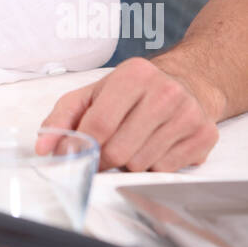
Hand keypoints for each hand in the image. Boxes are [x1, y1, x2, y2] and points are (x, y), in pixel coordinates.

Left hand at [36, 56, 220, 171]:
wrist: (186, 82)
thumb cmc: (132, 92)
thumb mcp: (93, 93)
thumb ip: (62, 117)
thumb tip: (43, 147)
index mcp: (133, 75)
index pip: (99, 124)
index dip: (82, 148)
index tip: (74, 156)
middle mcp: (164, 92)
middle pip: (119, 151)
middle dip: (105, 159)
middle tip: (105, 151)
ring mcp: (187, 114)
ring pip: (141, 165)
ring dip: (129, 163)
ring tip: (133, 142)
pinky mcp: (204, 135)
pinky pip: (165, 171)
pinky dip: (153, 167)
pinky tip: (155, 146)